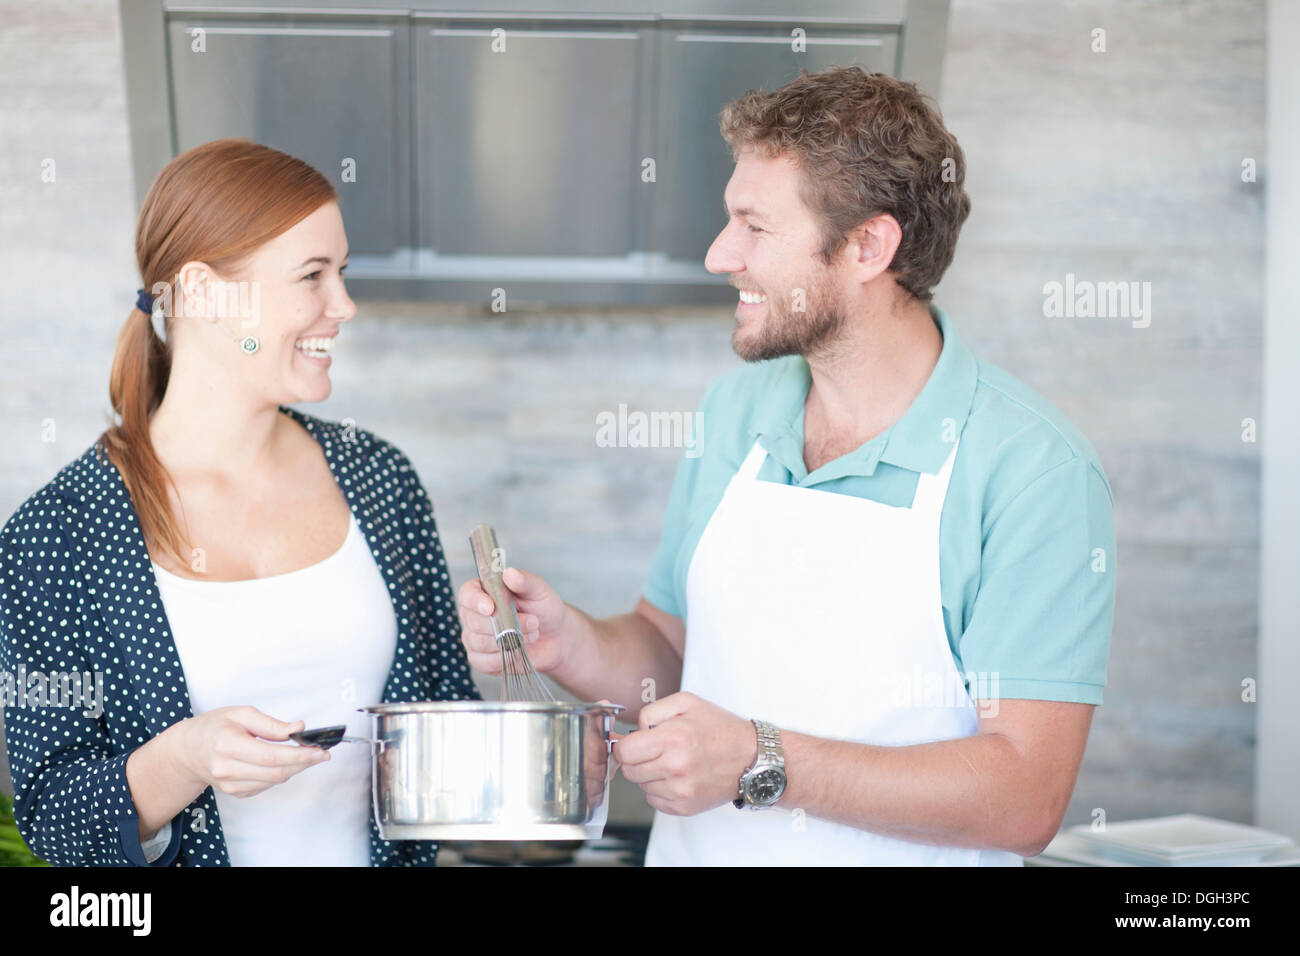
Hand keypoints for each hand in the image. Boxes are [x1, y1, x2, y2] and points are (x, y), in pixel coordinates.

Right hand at [167, 706, 328, 797]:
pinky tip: (285, 762)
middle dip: (304, 763)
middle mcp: (227, 769)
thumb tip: (297, 728)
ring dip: (295, 768)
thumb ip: (271, 724)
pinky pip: (267, 785)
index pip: (271, 756)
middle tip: (322, 753)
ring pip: (274, 780)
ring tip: (305, 754)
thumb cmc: (214, 727)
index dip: (300, 755)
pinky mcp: (236, 792)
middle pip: (276, 772)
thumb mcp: (241, 714)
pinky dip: (280, 773)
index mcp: (227, 745)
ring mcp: (230, 785)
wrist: (188, 751)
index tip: (320, 750)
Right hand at [456, 566, 570, 676]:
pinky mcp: (481, 659)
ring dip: (509, 641)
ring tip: (531, 635)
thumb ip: (525, 581)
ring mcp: (475, 637)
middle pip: (473, 621)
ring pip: (479, 642)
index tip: (490, 607)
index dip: (475, 601)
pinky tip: (519, 651)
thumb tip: (509, 573)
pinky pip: (483, 662)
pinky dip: (504, 658)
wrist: (555, 636)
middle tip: (532, 621)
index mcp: (484, 592)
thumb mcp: (539, 591)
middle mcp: (474, 614)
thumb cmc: (544, 609)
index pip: (467, 594)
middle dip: (505, 625)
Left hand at [613, 692, 755, 815]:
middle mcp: (675, 767)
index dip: (625, 745)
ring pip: (641, 786)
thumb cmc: (721, 729)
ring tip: (673, 762)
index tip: (635, 743)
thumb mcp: (687, 703)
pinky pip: (654, 800)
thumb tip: (634, 731)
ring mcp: (681, 791)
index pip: (624, 751)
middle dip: (637, 760)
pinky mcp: (685, 807)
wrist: (752, 758)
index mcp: (673, 737)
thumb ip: (652, 711)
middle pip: (629, 771)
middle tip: (656, 751)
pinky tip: (679, 777)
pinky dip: (661, 789)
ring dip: (650, 775)